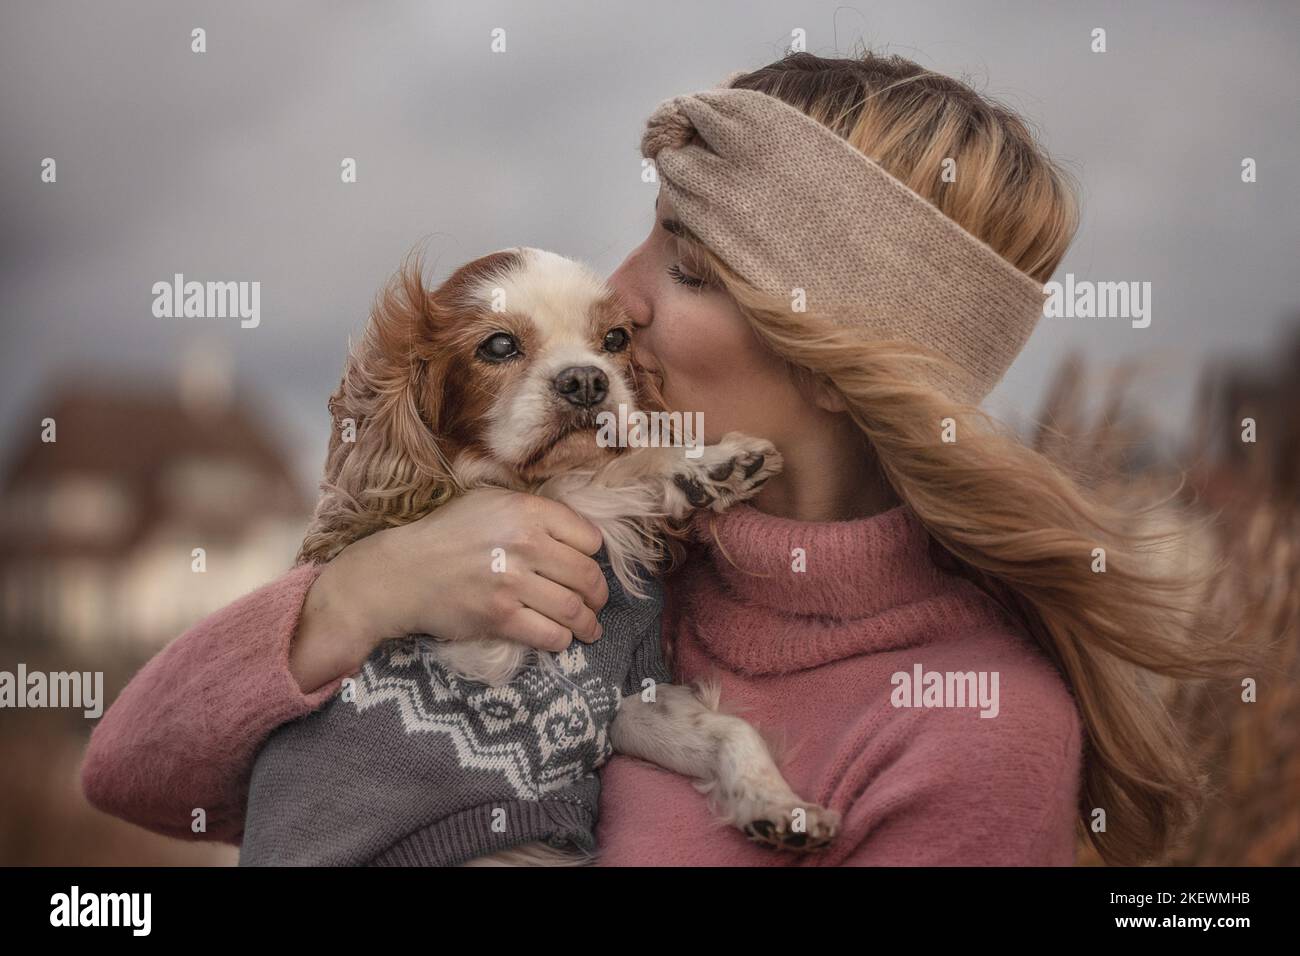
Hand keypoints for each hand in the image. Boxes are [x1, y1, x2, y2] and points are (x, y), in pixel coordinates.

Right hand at [289, 489, 608, 691]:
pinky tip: (562, 638)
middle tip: (597, 602)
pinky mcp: (500, 618)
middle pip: (587, 577)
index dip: (593, 555)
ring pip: (574, 609)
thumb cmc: (449, 533)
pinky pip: (549, 635)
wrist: (404, 571)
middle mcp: (525, 545)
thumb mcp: (491, 502)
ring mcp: (513, 584)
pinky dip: (562, 640)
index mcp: (527, 512)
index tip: (588, 565)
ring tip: (590, 627)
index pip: (589, 539)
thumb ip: (535, 512)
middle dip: (598, 594)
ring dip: (588, 622)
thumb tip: (578, 534)